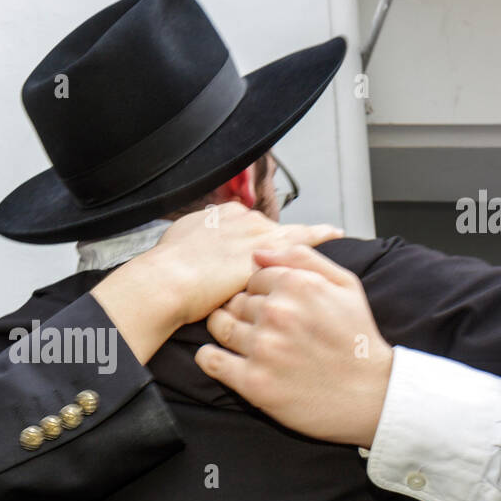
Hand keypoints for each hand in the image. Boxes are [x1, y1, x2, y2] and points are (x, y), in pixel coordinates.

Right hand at [90, 203, 342, 363]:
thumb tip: (199, 237)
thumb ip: (197, 239)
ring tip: (330, 232)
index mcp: (221, 216)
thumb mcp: (178, 242)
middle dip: (283, 240)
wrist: (166, 284)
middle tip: (297, 249)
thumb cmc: (167, 272)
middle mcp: (243, 219)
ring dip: (309, 233)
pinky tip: (334, 234)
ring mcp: (258, 234)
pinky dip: (320, 235)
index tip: (263, 245)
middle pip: (272, 229)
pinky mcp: (270, 254)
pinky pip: (304, 241)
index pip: (250, 223)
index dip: (259, 238)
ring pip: (292, 231)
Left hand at [194, 244, 393, 447]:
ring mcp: (263, 347)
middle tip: (264, 329)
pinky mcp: (252, 381)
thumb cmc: (357, 341)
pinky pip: (210, 360)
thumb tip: (258, 252)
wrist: (371, 396)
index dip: (261, 291)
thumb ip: (302, 258)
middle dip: (245, 312)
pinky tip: (222, 358)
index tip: (274, 307)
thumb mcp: (345, 285)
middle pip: (236, 301)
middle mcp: (277, 312)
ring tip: (247, 343)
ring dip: (227, 332)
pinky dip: (209, 357)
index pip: (253, 277)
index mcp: (297, 285)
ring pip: (219, 326)